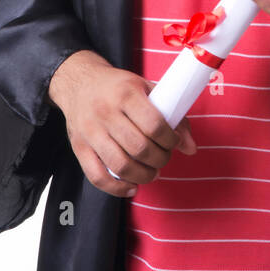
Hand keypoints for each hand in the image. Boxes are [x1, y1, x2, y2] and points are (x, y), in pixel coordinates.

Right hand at [48, 50, 196, 197]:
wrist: (79, 81)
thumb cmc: (118, 87)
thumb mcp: (147, 89)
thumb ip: (173, 115)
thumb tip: (190, 147)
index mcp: (126, 93)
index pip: (154, 125)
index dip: (170, 140)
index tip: (174, 142)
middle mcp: (105, 111)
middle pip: (139, 148)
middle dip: (160, 159)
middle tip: (164, 157)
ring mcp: (90, 131)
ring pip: (120, 165)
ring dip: (143, 175)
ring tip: (152, 172)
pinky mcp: (78, 147)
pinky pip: (97, 176)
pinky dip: (117, 188)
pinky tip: (132, 186)